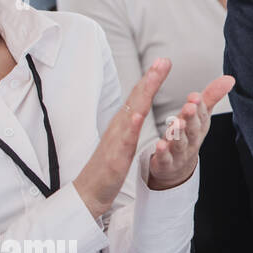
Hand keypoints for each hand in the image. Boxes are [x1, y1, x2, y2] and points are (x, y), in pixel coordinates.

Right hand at [74, 59, 169, 219]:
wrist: (89, 192)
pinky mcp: (114, 157)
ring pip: (131, 114)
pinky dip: (131, 126)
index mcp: (123, 123)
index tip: (163, 61)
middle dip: (150, 78)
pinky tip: (138, 115)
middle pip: (136, 99)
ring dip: (143, 95)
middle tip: (163, 60)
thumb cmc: (108, 166)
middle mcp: (119, 127)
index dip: (151, 78)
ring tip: (154, 78)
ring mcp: (116, 140)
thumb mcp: (123, 140)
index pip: (139, 97)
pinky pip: (124, 140)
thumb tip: (138, 106)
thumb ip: (131, 123)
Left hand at [146, 75, 235, 190]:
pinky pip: (166, 158)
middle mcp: (192, 139)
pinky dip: (163, 153)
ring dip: (179, 134)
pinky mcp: (167, 163)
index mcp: (199, 125)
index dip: (199, 106)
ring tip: (176, 124)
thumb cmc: (189, 135)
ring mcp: (180, 152)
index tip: (195, 96)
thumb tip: (230, 79)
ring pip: (180, 142)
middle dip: (191, 118)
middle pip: (193, 128)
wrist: (178, 166)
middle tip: (189, 107)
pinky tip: (160, 145)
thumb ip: (211, 96)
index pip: (201, 114)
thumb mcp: (201, 115)